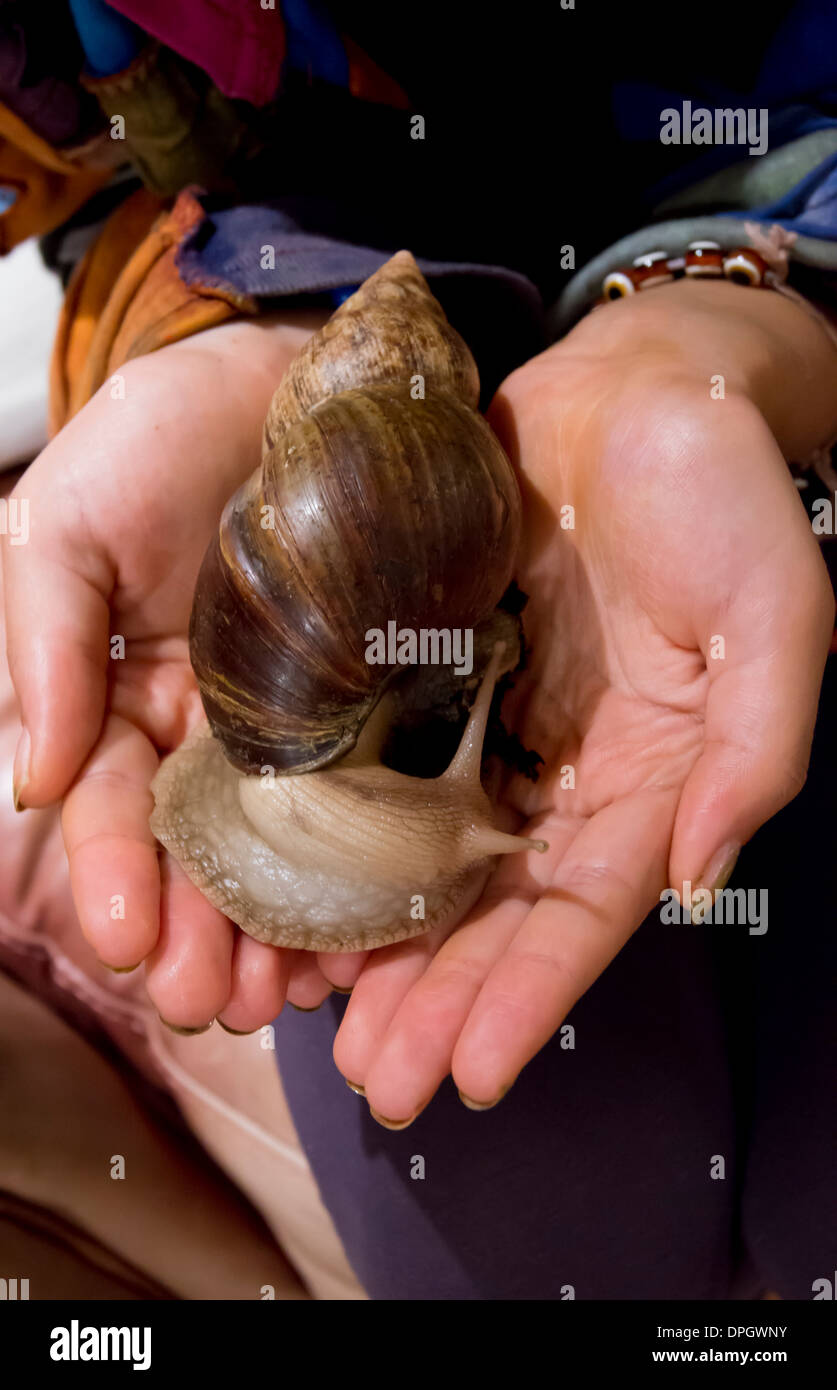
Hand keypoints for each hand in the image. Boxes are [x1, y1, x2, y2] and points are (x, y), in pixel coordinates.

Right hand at [1, 311, 352, 1027]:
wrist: (299, 378)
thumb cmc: (163, 437)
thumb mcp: (68, 527)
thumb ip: (46, 648)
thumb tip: (38, 783)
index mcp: (126, 701)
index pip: (113, 808)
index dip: (114, 874)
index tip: (123, 937)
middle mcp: (212, 732)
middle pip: (201, 855)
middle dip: (199, 933)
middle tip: (210, 1000)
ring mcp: (304, 725)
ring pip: (289, 851)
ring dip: (281, 930)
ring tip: (287, 998)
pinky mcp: (384, 706)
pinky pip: (377, 800)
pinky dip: (370, 870)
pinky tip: (371, 930)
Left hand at [328, 277, 836, 1123]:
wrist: (634, 386)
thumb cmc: (717, 491)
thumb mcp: (774, 612)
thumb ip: (755, 747)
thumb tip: (698, 877)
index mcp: (655, 772)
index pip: (590, 908)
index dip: (533, 994)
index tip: (470, 1077)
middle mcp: (571, 767)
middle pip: (502, 909)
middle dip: (445, 1001)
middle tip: (380, 1084)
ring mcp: (499, 724)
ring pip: (436, 861)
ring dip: (389, 950)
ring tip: (329, 1030)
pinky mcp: (436, 673)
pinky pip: (389, 774)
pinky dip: (353, 843)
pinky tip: (302, 897)